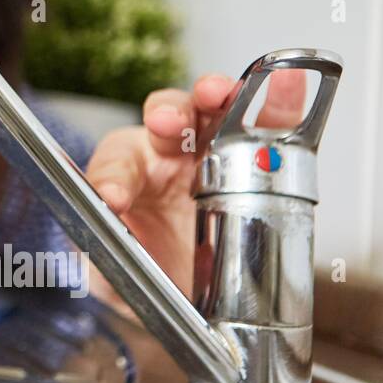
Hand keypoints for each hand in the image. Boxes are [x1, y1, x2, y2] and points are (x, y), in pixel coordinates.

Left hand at [83, 69, 307, 314]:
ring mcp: (214, 155)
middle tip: (164, 122)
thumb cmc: (145, 271)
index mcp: (128, 174)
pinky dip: (280, 103)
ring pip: (214, 111)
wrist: (190, 299)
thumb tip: (96, 250)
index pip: (116, 162)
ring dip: (215, 94)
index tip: (114, 199)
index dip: (114, 177)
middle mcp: (169, 155)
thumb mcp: (108, 270)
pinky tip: (285, 83)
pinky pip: (270, 127)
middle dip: (166, 113)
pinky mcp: (258, 166)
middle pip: (166, 115)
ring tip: (217, 92)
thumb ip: (99, 256)